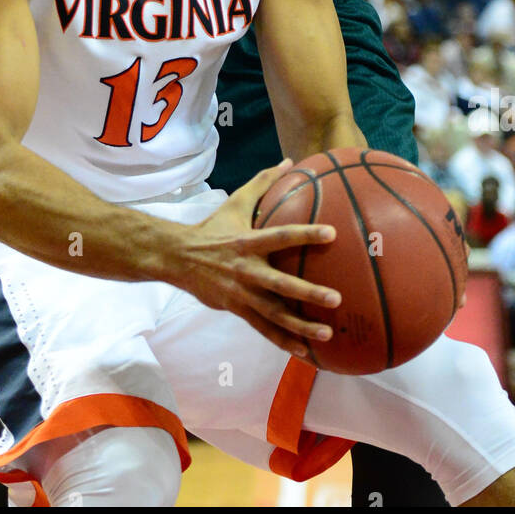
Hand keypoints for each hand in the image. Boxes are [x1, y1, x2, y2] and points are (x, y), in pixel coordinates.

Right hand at [171, 159, 340, 358]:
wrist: (178, 258)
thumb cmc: (213, 228)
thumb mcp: (235, 202)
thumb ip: (262, 183)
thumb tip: (288, 161)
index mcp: (247, 242)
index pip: (281, 236)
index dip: (305, 234)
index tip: (332, 234)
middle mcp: (246, 270)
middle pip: (281, 284)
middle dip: (308, 293)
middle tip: (336, 298)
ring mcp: (241, 294)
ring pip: (274, 315)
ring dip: (301, 326)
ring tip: (326, 334)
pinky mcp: (237, 310)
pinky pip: (264, 329)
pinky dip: (284, 341)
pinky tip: (306, 352)